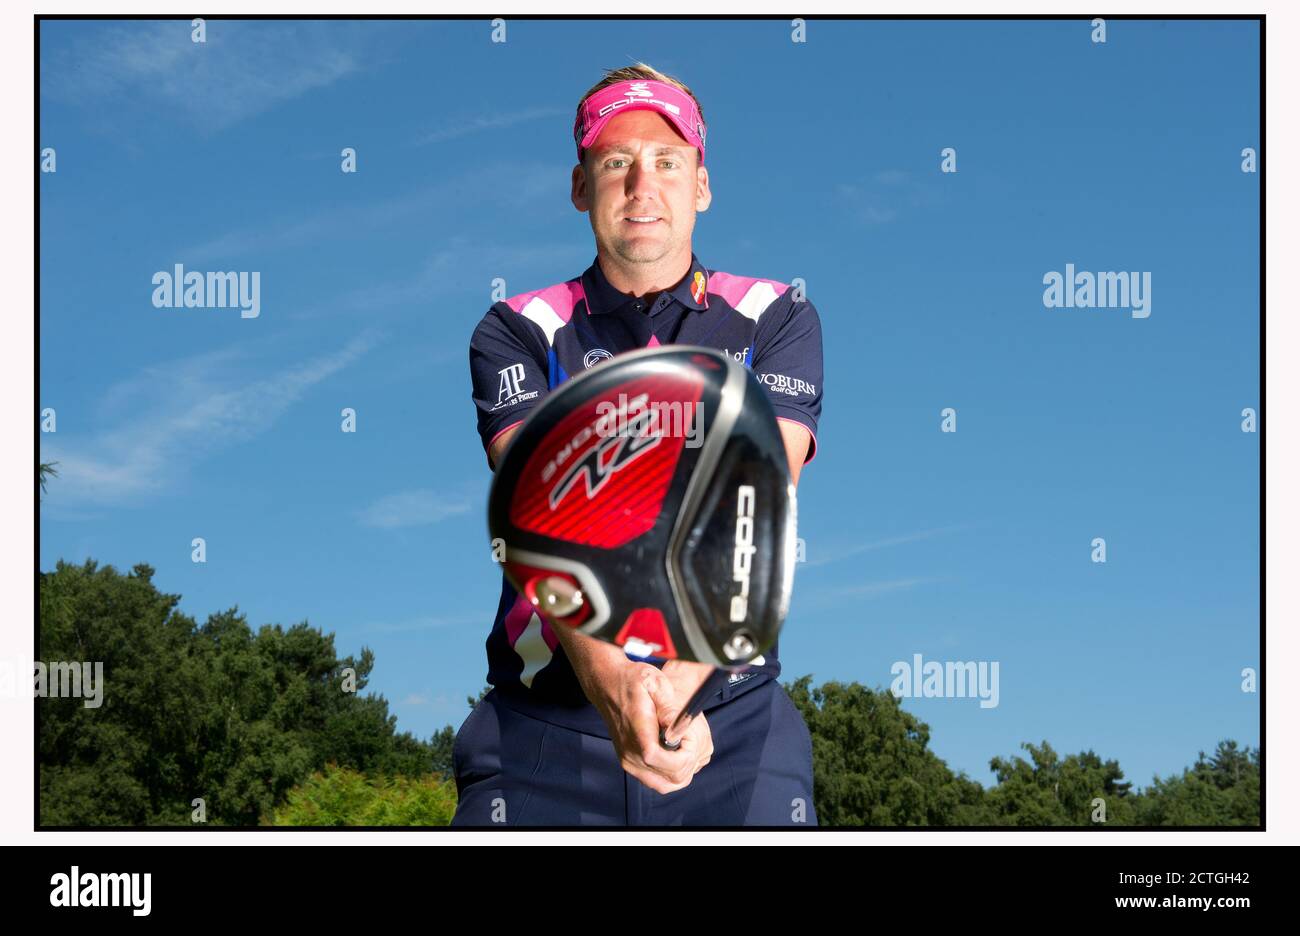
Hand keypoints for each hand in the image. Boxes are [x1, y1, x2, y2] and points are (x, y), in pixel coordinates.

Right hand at [594, 662, 713, 794]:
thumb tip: (681, 728)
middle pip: (670, 778)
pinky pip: (657, 782)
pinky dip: (672, 775)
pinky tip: (677, 756)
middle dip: (688, 762)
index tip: (690, 739)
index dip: (683, 756)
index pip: (663, 761)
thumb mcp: (653, 682)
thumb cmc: (631, 682)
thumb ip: (669, 706)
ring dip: (682, 772)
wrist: (607, 685)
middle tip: (691, 741)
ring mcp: (629, 762)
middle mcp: (630, 754)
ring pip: (665, 785)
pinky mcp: (630, 764)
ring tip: (686, 750)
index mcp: (637, 734)